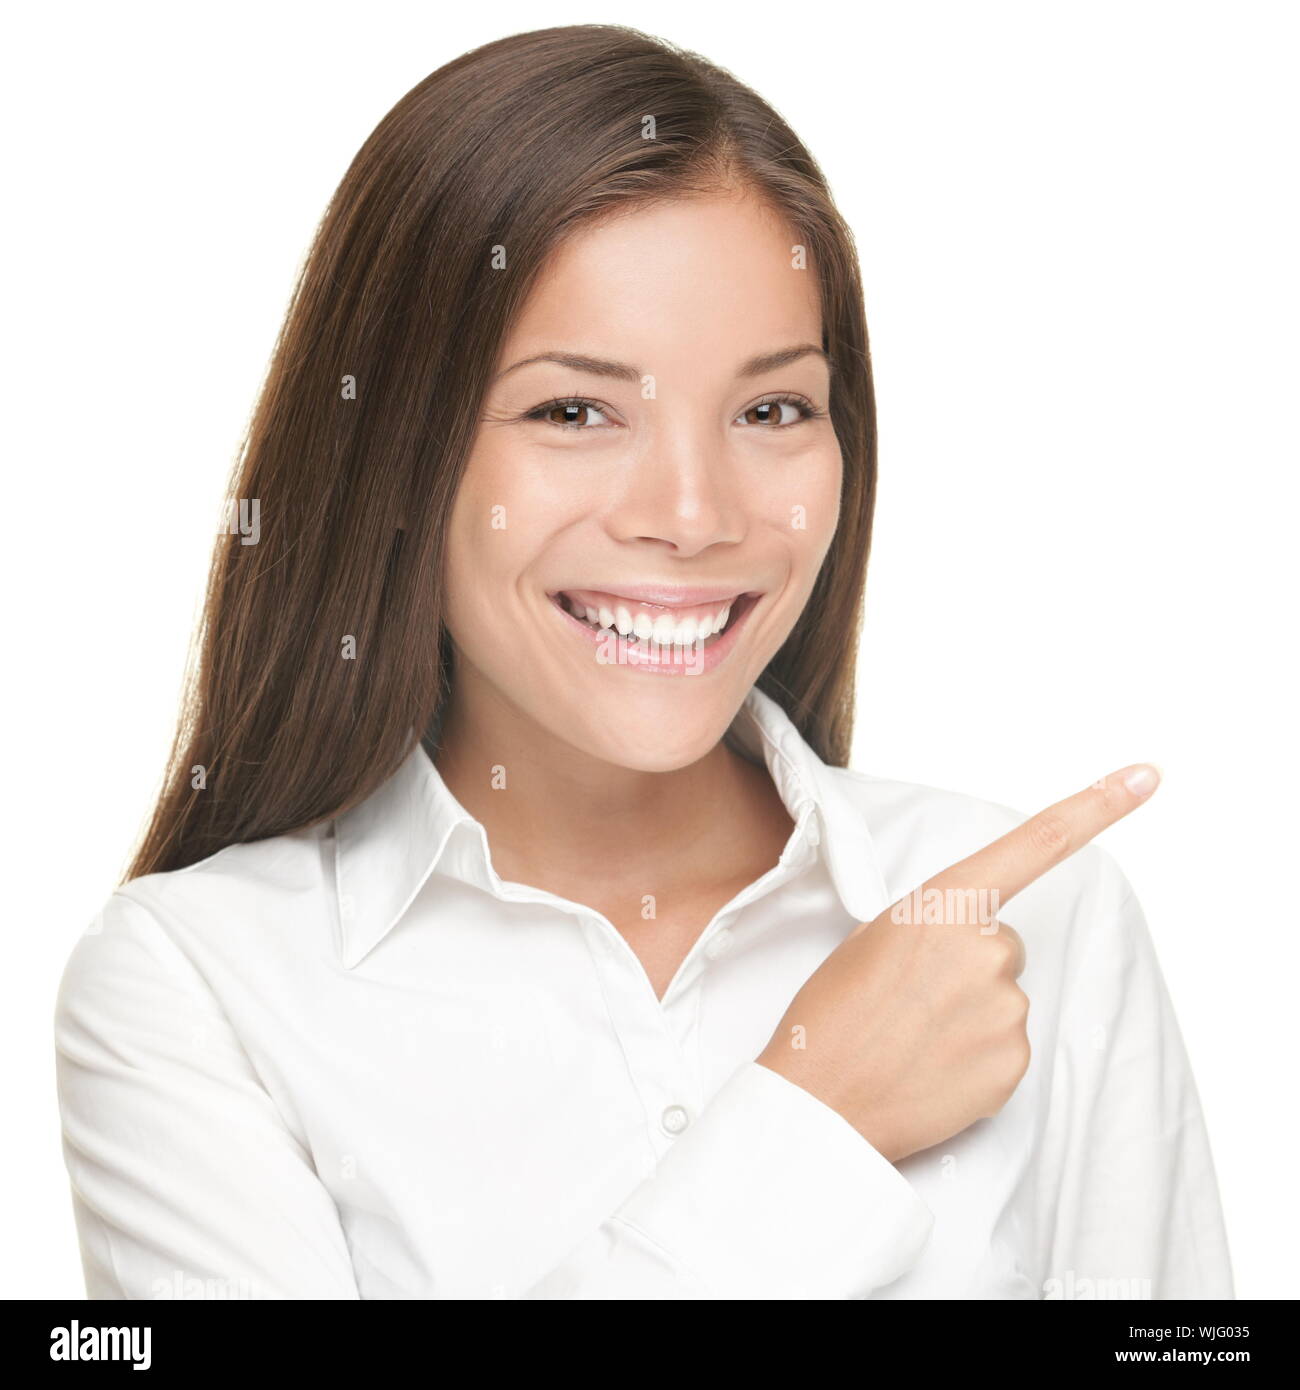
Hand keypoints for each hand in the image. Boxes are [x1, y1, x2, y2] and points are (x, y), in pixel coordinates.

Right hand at [756, 763, 1160, 1162]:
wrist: (820, 1104)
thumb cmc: (831, 1016)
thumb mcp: (872, 940)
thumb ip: (935, 923)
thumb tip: (974, 936)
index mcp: (943, 905)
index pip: (1034, 845)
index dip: (1097, 806)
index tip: (1147, 775)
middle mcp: (985, 949)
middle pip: (1002, 943)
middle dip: (966, 965)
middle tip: (911, 999)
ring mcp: (1005, 1008)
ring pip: (1004, 997)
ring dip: (969, 1014)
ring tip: (913, 1037)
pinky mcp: (1014, 1064)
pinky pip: (1007, 1045)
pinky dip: (976, 1056)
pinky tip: (933, 1067)